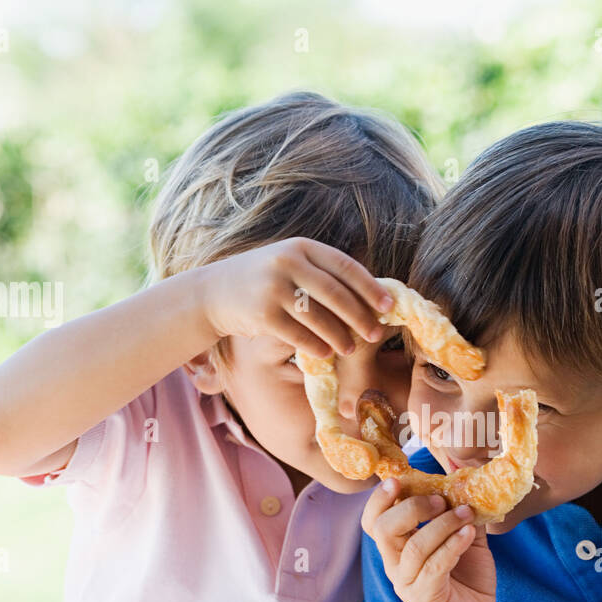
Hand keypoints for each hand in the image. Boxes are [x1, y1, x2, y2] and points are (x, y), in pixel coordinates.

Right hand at [195, 237, 394, 357]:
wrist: (213, 292)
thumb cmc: (263, 281)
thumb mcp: (289, 264)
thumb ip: (321, 273)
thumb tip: (368, 296)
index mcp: (301, 247)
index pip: (345, 266)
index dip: (370, 287)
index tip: (388, 306)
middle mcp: (287, 262)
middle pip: (335, 294)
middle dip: (360, 316)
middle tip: (377, 334)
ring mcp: (273, 287)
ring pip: (319, 317)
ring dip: (339, 336)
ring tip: (350, 349)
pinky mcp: (262, 314)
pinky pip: (298, 335)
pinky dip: (316, 346)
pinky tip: (326, 353)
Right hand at [361, 479, 496, 601]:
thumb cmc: (468, 577)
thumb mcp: (464, 535)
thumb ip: (460, 508)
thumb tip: (464, 473)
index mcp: (397, 548)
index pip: (373, 520)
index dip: (380, 498)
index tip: (400, 479)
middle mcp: (395, 566)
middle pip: (382, 529)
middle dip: (410, 507)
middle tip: (439, 499)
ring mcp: (408, 585)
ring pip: (412, 547)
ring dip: (441, 524)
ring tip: (466, 514)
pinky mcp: (426, 600)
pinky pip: (434, 567)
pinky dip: (452, 544)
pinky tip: (468, 532)